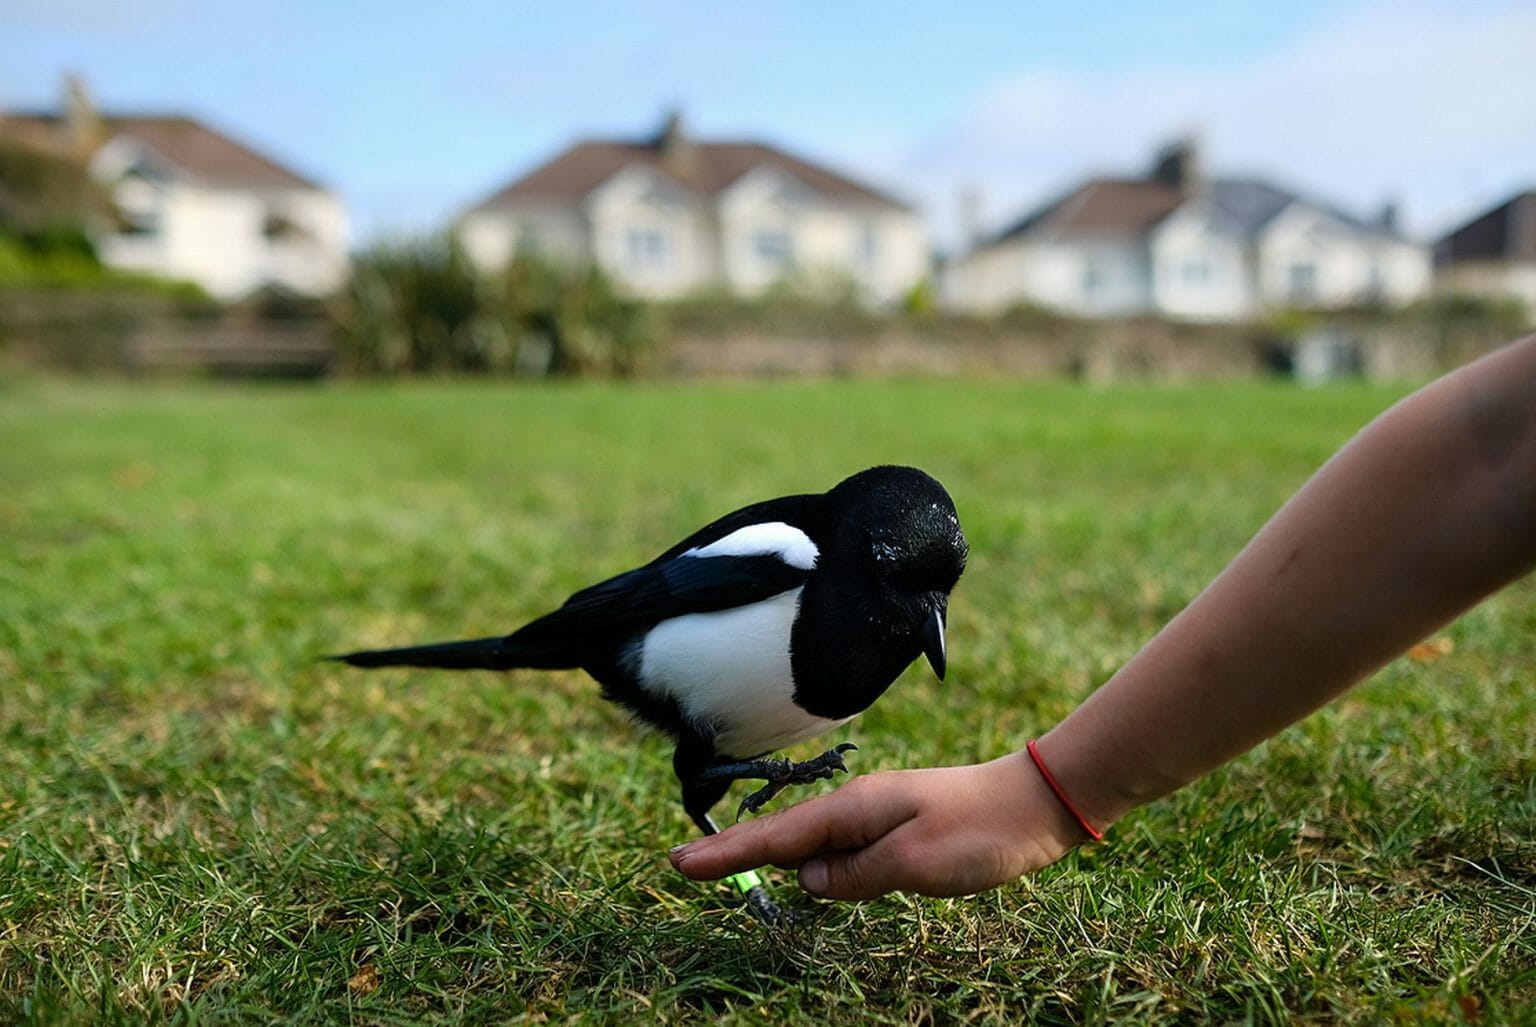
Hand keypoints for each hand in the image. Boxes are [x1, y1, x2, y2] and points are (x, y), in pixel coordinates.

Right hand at [668, 751, 1093, 899]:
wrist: (1033, 803)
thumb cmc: (979, 830)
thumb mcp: (915, 863)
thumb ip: (856, 876)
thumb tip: (809, 883)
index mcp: (854, 809)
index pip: (777, 838)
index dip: (727, 853)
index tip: (679, 861)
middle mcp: (857, 809)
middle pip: (783, 837)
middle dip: (732, 851)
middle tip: (682, 865)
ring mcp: (875, 818)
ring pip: (811, 845)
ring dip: (768, 858)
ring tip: (718, 868)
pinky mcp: (894, 832)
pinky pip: (840, 851)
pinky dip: (811, 863)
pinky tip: (800, 874)